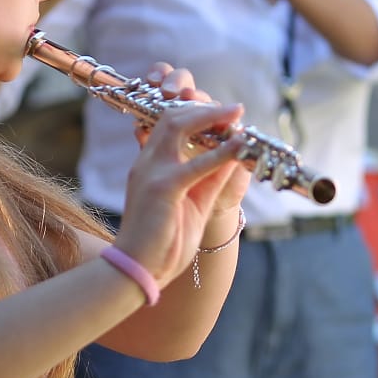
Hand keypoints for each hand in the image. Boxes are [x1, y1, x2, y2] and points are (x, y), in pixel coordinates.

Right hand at [115, 65, 250, 285]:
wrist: (138, 270)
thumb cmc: (163, 242)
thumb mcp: (194, 202)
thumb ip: (210, 178)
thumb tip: (233, 155)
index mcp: (151, 165)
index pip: (170, 124)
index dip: (198, 114)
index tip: (226, 116)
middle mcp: (148, 162)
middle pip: (173, 116)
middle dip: (204, 107)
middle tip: (233, 110)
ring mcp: (152, 172)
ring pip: (178, 126)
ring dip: (210, 116)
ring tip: (235, 115)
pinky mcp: (162, 188)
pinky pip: (196, 164)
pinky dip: (221, 152)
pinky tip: (238, 145)